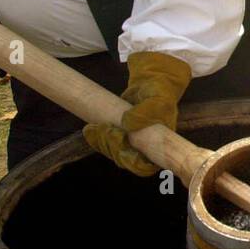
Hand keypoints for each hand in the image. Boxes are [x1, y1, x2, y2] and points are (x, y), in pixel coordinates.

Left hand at [82, 51, 191, 176]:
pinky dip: (96, 138)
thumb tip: (126, 124)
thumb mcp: (158, 100)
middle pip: (126, 160)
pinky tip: (90, 129)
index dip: (133, 164)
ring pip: (113, 152)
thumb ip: (145, 113)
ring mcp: (130, 141)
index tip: (124, 149)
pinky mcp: (118, 133)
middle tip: (107, 130)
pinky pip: (105, 143)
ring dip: (102, 143)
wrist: (151, 81)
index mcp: (158, 145)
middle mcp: (144, 147)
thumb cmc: (159, 93)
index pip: (146, 166)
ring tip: (94, 128)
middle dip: (113, 148)